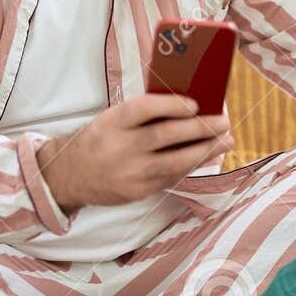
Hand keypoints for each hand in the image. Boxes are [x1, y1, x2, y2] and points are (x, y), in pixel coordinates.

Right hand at [38, 94, 232, 209]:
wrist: (69, 175)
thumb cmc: (100, 139)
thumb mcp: (112, 119)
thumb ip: (144, 114)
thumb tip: (190, 106)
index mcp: (113, 122)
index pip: (144, 109)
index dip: (171, 105)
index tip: (196, 103)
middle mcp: (120, 147)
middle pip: (166, 136)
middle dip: (200, 129)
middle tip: (223, 122)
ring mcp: (129, 173)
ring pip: (174, 162)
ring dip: (205, 151)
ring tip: (226, 141)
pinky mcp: (137, 192)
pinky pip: (170, 178)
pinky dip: (191, 166)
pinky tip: (207, 157)